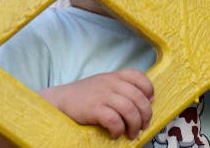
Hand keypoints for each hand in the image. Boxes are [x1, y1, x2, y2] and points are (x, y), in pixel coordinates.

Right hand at [39, 69, 153, 139]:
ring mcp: (103, 95)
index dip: (148, 90)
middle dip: (145, 115)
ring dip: (134, 125)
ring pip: (129, 110)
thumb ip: (123, 87)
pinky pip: (114, 120)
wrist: (61, 100)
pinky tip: (115, 134)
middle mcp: (111, 83)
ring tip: (131, 134)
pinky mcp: (94, 108)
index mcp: (115, 76)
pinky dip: (118, 129)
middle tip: (142, 126)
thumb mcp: (105, 84)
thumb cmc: (85, 95)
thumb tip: (148, 99)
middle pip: (139, 97)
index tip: (149, 102)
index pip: (139, 77)